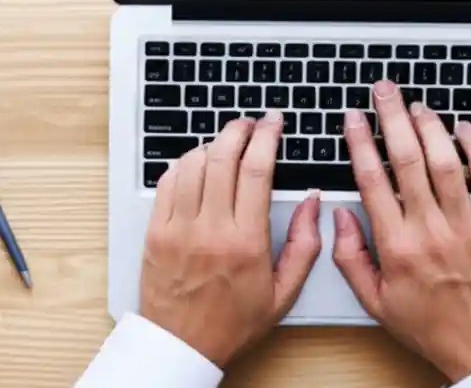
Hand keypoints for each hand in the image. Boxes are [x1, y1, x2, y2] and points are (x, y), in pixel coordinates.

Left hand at [139, 111, 321, 367]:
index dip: (267, 137)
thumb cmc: (232, 323)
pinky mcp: (155, 232)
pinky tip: (196, 165)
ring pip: (193, 164)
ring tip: (225, 143)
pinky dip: (183, 164)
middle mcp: (211, 230)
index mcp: (246, 242)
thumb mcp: (283, 292)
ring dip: (211, 144)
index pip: (256, 170)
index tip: (273, 123)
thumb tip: (314, 203)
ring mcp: (179, 229)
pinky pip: (167, 183)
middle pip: (223, 157)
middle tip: (250, 123)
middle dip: (239, 129)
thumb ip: (305, 245)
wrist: (182, 346)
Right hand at [333, 80, 470, 382]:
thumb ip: (350, 258)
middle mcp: (430, 231)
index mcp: (396, 247)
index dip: (359, 142)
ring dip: (430, 127)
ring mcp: (466, 226)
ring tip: (417, 106)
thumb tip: (339, 217)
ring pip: (446, 162)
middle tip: (384, 91)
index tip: (353, 118)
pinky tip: (463, 129)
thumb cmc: (432, 326)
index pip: (371, 180)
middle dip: (392, 117)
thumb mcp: (375, 302)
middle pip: (406, 159)